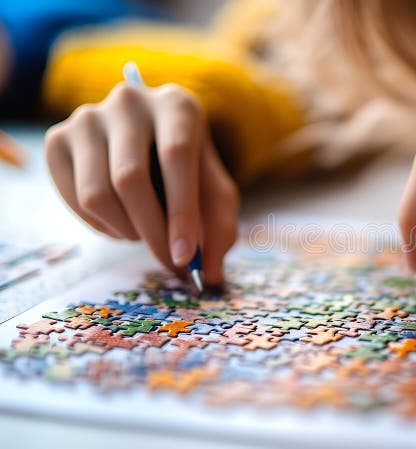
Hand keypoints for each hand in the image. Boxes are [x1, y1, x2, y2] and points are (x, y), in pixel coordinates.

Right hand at [45, 82, 239, 283]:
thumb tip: (211, 276)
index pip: (175, 156)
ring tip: (146, 232)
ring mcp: (88, 117)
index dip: (181, 211)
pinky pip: (73, 200)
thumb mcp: (215, 192)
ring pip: (96, 194)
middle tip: (170, 263)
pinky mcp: (58, 139)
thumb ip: (219, 229)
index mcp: (176, 104)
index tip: (186, 256)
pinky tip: (123, 222)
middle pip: (130, 178)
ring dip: (126, 231)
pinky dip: (101, 226)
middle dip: (152, 232)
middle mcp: (129, 101)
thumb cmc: (191, 170)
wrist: (152, 141)